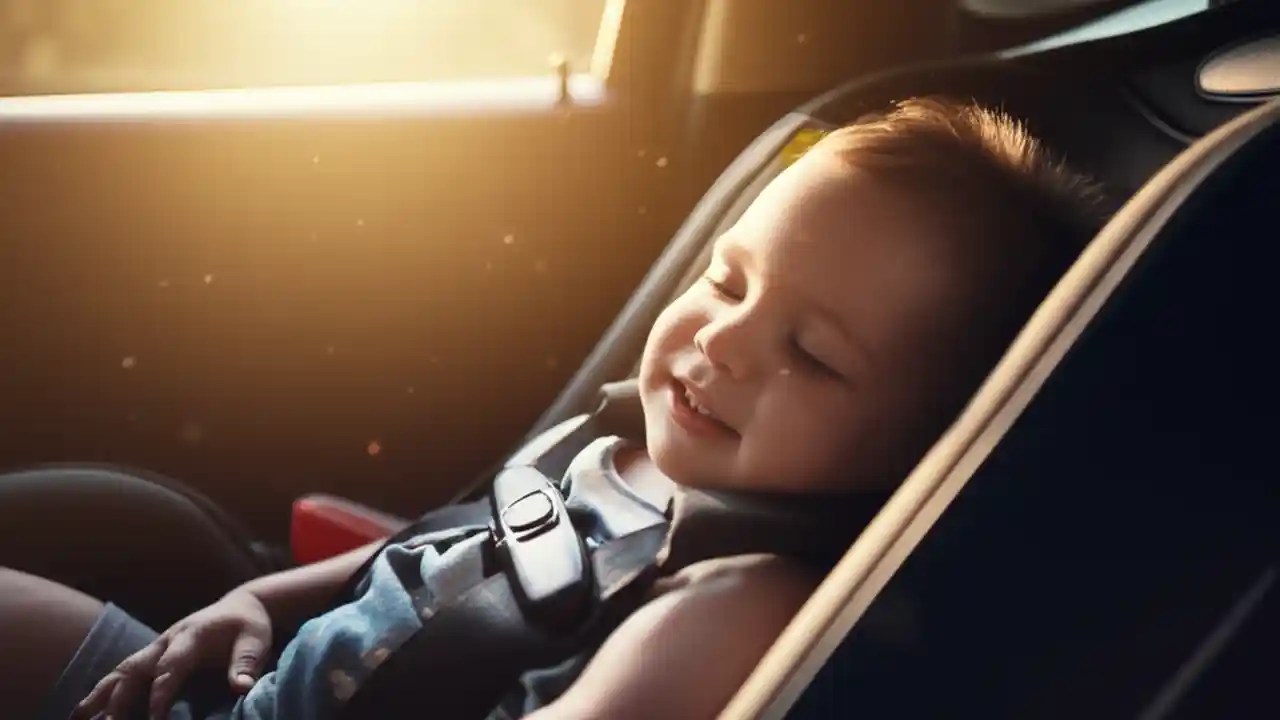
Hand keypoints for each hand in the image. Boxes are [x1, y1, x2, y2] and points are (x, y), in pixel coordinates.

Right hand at [72, 589, 272, 719]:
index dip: (161, 694)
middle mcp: (167, 640)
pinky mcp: (153, 653)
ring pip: (122, 669)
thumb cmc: (249, 625)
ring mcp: (156, 646)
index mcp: (191, 637)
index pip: (171, 668)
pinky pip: (124, 671)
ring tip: (78, 717)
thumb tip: (240, 688)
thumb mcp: (256, 640)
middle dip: (119, 698)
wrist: (241, 605)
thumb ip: (246, 663)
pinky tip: (88, 709)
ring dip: (100, 693)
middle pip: (135, 668)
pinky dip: (105, 690)